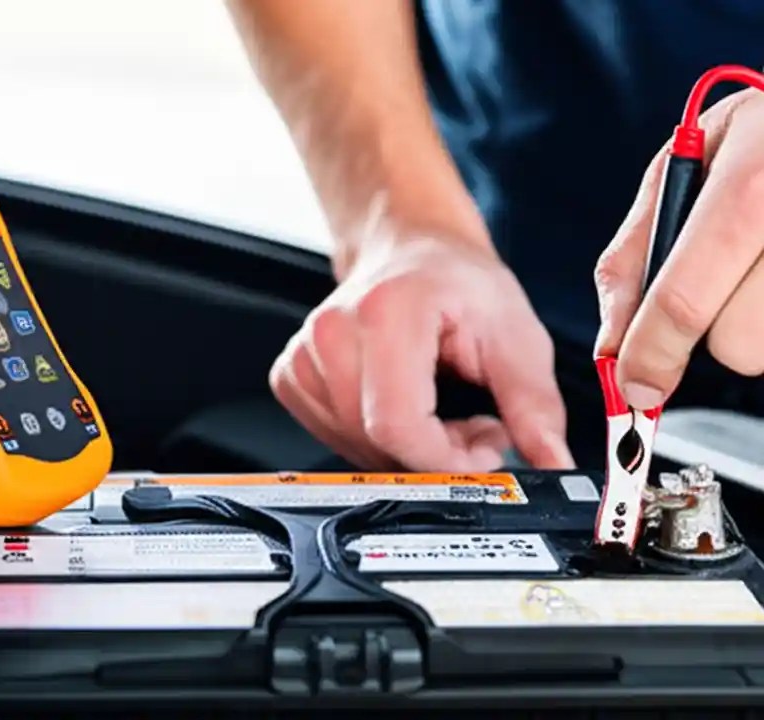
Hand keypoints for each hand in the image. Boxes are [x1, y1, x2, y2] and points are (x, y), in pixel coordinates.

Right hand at [270, 235, 574, 470]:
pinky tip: (402, 410)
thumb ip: (534, 405)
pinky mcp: (291, 376)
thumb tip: (552, 464)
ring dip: (406, 451)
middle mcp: (333, 331)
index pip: (397, 424)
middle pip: (375, 441)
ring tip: (442, 415)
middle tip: (474, 429)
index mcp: (388, 312)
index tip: (484, 452)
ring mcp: (304, 355)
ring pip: (354, 447)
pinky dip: (374, 440)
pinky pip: (332, 437)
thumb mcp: (516, 334)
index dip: (444, 460)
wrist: (410, 251)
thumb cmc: (457, 283)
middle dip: (433, 456)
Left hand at [595, 90, 763, 409]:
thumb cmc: (751, 143)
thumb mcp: (679, 171)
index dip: (651, 351)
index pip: (684, 295)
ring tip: (756, 264)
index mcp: (753, 175)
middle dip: (711, 335)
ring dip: (752, 326)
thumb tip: (612, 345)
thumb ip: (632, 257)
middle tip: (721, 281)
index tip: (633, 386)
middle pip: (737, 341)